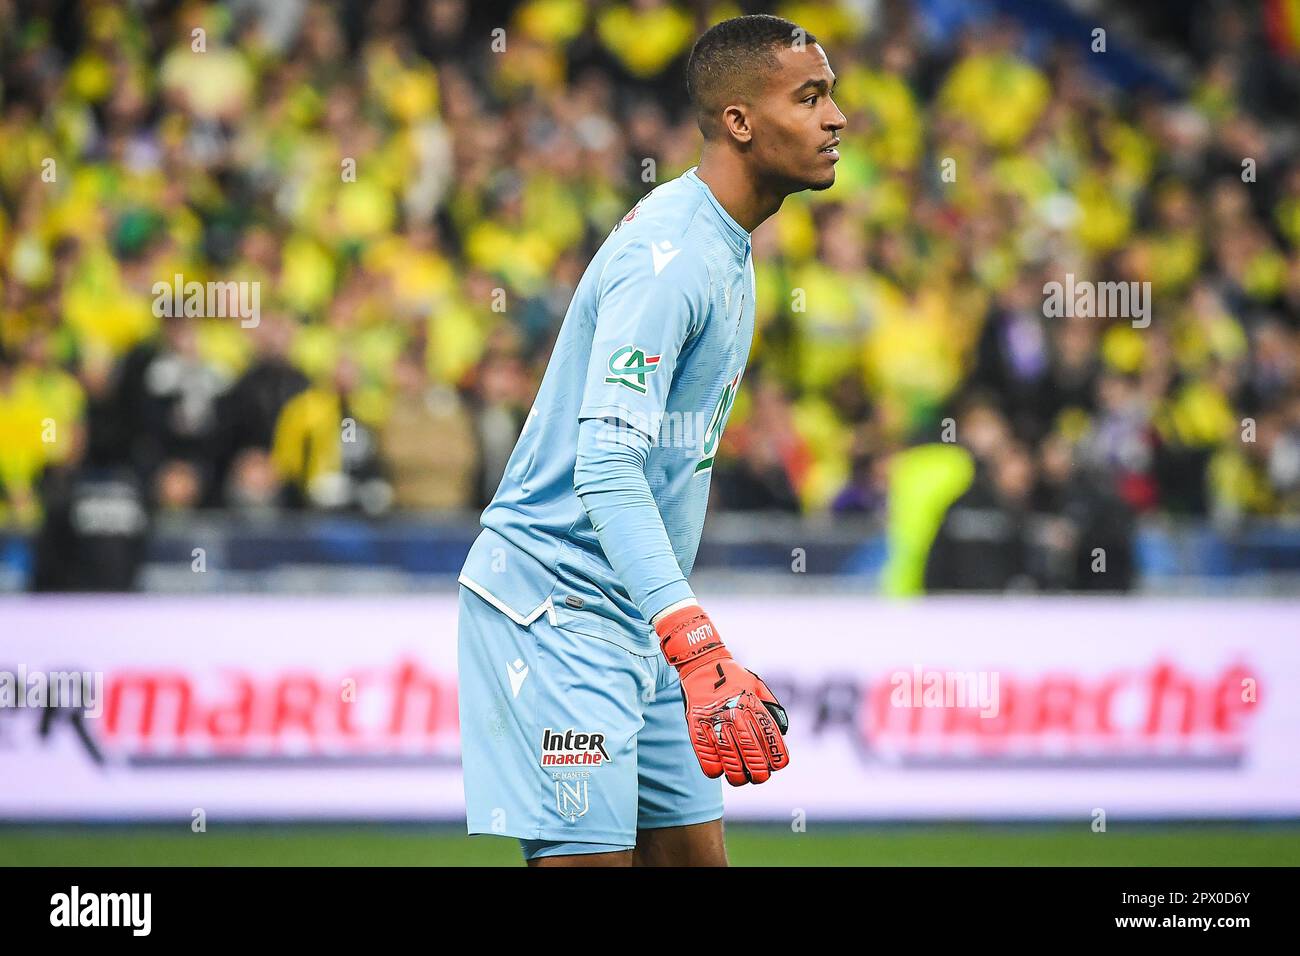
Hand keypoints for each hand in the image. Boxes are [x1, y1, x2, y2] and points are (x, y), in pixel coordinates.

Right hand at [654, 605, 788, 784]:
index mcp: (753, 705)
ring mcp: (715, 722)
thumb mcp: (757, 685)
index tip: (778, 765)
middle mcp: (736, 715)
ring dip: (737, 776)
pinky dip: (714, 769)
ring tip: (740, 778)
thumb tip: (781, 733)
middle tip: (760, 777)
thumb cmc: (734, 677)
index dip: (778, 758)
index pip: (772, 740)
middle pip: (753, 756)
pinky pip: (707, 757)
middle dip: (760, 773)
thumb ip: (770, 708)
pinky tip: (720, 771)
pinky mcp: (697, 727)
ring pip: (730, 761)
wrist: (701, 665)